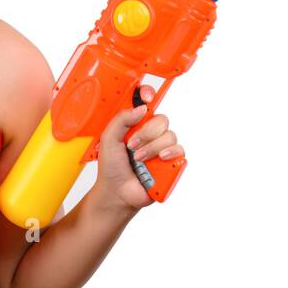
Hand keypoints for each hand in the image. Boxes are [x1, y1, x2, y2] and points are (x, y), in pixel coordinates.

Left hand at [93, 85, 184, 213]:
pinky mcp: (171, 161)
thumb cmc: (112, 168)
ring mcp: (162, 147)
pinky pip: (179, 150)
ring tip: (139, 160)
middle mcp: (151, 134)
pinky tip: (158, 161)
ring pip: (170, 135)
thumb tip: (141, 108)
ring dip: (152, 148)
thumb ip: (121, 119)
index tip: (146, 97)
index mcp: (136, 125)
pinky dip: (168, 154)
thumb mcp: (108, 139)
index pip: (147, 103)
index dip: (149, 95)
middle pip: (161, 120)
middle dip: (147, 133)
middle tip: (132, 146)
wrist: (117, 192)